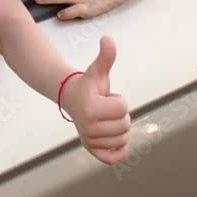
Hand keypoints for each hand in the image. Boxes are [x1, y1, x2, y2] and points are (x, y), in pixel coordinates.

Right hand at [59, 36, 130, 164]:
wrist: (71, 98)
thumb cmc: (88, 85)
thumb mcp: (98, 70)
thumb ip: (106, 56)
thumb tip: (108, 39)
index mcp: (90, 107)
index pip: (123, 107)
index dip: (118, 99)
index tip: (105, 97)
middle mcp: (88, 126)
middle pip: (125, 125)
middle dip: (119, 115)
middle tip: (106, 108)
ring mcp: (89, 139)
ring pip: (123, 139)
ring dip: (119, 129)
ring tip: (106, 119)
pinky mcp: (92, 150)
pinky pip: (114, 158)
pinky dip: (118, 150)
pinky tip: (111, 137)